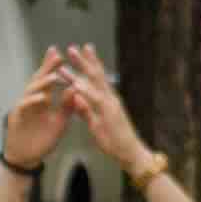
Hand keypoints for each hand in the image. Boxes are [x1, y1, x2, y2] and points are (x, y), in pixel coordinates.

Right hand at [0, 51, 72, 174]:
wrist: (27, 156)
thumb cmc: (42, 138)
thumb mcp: (59, 121)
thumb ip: (67, 106)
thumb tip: (76, 89)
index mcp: (42, 101)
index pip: (49, 81)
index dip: (53, 67)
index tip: (62, 54)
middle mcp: (31, 101)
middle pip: (38, 80)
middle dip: (47, 68)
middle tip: (57, 55)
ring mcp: (23, 108)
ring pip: (30, 91)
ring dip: (42, 83)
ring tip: (54, 76)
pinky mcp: (17, 118)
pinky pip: (24, 107)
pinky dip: (32, 101)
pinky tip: (42, 97)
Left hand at [62, 48, 151, 180]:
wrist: (131, 154)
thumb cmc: (116, 140)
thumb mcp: (98, 123)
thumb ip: (86, 110)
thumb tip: (76, 99)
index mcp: (109, 100)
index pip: (98, 78)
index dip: (91, 63)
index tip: (83, 50)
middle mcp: (110, 100)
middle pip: (96, 77)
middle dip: (84, 62)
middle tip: (72, 47)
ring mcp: (109, 107)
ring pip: (93, 85)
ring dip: (80, 71)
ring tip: (68, 60)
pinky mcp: (106, 117)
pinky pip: (93, 103)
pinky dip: (84, 92)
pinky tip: (75, 84)